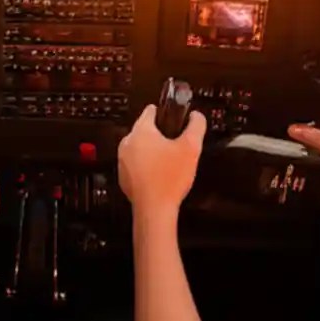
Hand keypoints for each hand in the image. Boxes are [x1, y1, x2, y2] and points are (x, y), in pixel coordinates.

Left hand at [118, 105, 206, 221]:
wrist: (154, 209)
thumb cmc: (170, 178)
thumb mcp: (191, 148)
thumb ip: (196, 126)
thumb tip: (196, 116)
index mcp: (141, 131)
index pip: (150, 111)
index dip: (164, 112)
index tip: (173, 117)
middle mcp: (127, 143)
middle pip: (145, 130)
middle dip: (160, 135)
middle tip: (176, 145)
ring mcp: (122, 160)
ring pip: (140, 147)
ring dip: (152, 151)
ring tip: (169, 162)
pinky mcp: (123, 175)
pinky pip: (136, 163)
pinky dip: (146, 165)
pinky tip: (159, 175)